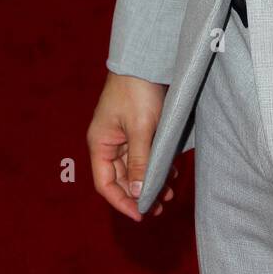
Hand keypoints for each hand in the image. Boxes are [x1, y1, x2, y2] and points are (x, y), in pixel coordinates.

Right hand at [88, 73, 174, 220]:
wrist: (146, 58)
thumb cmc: (137, 90)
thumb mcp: (141, 128)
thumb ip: (140, 162)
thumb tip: (139, 195)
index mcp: (100, 144)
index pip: (105, 184)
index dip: (122, 202)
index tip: (141, 215)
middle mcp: (109, 143)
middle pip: (121, 179)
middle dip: (141, 194)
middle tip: (162, 207)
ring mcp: (123, 136)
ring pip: (136, 168)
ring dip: (151, 181)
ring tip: (171, 194)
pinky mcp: (138, 128)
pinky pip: (145, 155)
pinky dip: (157, 165)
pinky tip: (172, 173)